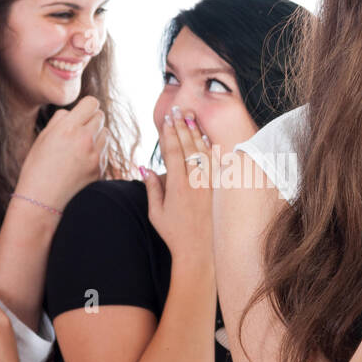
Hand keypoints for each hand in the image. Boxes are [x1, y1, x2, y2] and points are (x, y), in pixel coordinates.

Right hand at [16, 95, 107, 210]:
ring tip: (79, 147)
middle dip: (91, 119)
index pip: (91, 103)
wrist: (42, 201)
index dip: (86, 107)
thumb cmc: (37, 168)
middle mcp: (85, 140)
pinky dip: (97, 151)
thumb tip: (73, 112)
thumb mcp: (43, 138)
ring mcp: (95, 156)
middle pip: (101, 116)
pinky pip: (105, 151)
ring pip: (106, 133)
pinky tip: (81, 161)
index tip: (80, 114)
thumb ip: (60, 120)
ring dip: (96, 135)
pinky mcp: (101, 169)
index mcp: (68, 128)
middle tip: (78, 130)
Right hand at [139, 105, 212, 263]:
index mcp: (178, 186)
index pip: (173, 152)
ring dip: (195, 132)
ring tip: (189, 116)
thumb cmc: (174, 234)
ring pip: (202, 152)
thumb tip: (144, 166)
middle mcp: (195, 183)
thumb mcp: (156, 213)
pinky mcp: (216, 189)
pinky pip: (214, 163)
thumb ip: (152, 187)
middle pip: (188, 146)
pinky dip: (208, 148)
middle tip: (177, 110)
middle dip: (181, 126)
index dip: (169, 133)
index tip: (166, 119)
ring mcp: (208, 185)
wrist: (199, 251)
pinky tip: (204, 137)